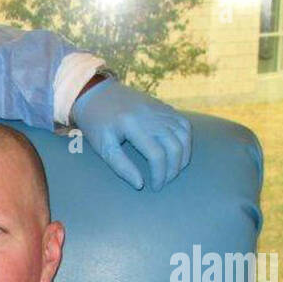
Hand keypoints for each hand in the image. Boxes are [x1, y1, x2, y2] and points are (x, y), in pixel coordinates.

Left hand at [71, 78, 191, 190]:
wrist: (98, 94)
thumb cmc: (97, 123)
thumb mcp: (103, 146)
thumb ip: (121, 166)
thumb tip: (140, 184)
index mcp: (133, 125)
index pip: (156, 155)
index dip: (159, 175)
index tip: (154, 187)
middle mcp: (151, 115)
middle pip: (174, 147)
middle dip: (173, 170)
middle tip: (164, 182)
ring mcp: (161, 109)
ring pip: (184, 136)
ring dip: (182, 157)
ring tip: (172, 171)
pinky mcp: (165, 108)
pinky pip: (184, 125)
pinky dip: (185, 141)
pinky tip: (177, 154)